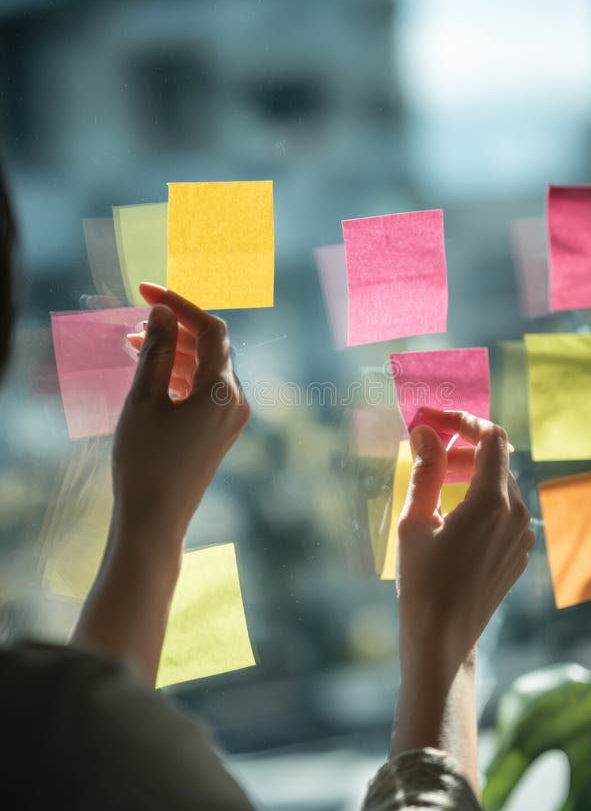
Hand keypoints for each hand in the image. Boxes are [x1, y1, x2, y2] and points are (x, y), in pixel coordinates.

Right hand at [113, 283, 249, 540]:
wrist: (156, 520)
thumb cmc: (146, 460)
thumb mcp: (144, 398)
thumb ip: (155, 350)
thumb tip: (162, 312)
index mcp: (222, 389)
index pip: (210, 329)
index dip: (179, 304)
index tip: (145, 290)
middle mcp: (236, 400)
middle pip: (211, 346)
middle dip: (175, 328)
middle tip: (137, 318)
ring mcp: (231, 418)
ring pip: (206, 369)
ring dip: (175, 352)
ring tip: (133, 345)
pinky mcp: (221, 431)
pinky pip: (205, 391)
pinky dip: (181, 376)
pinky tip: (151, 375)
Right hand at [397, 409, 533, 681]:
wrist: (443, 639)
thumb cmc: (422, 581)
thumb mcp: (415, 520)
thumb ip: (425, 469)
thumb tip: (426, 430)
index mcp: (493, 503)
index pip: (492, 438)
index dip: (465, 420)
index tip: (437, 418)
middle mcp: (517, 515)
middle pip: (497, 460)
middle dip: (463, 447)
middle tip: (427, 451)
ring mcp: (522, 536)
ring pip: (503, 485)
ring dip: (472, 473)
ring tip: (437, 483)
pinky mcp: (519, 553)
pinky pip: (506, 511)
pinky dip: (482, 499)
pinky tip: (453, 514)